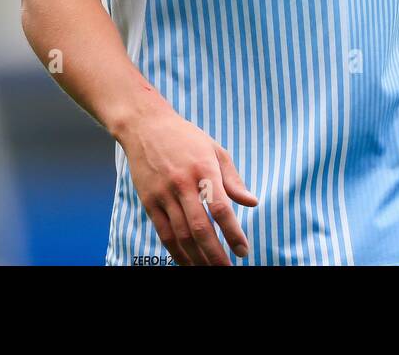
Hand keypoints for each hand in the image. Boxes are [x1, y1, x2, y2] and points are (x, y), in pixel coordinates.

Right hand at [121, 105, 258, 265]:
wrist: (146, 127)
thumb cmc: (186, 139)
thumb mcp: (215, 150)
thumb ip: (233, 179)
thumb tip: (252, 202)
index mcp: (204, 169)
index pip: (220, 207)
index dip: (232, 232)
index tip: (243, 250)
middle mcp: (183, 183)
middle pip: (199, 227)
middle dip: (215, 254)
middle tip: (227, 268)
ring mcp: (163, 194)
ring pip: (181, 235)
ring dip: (197, 257)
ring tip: (210, 270)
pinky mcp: (149, 202)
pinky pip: (164, 233)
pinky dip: (176, 252)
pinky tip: (188, 262)